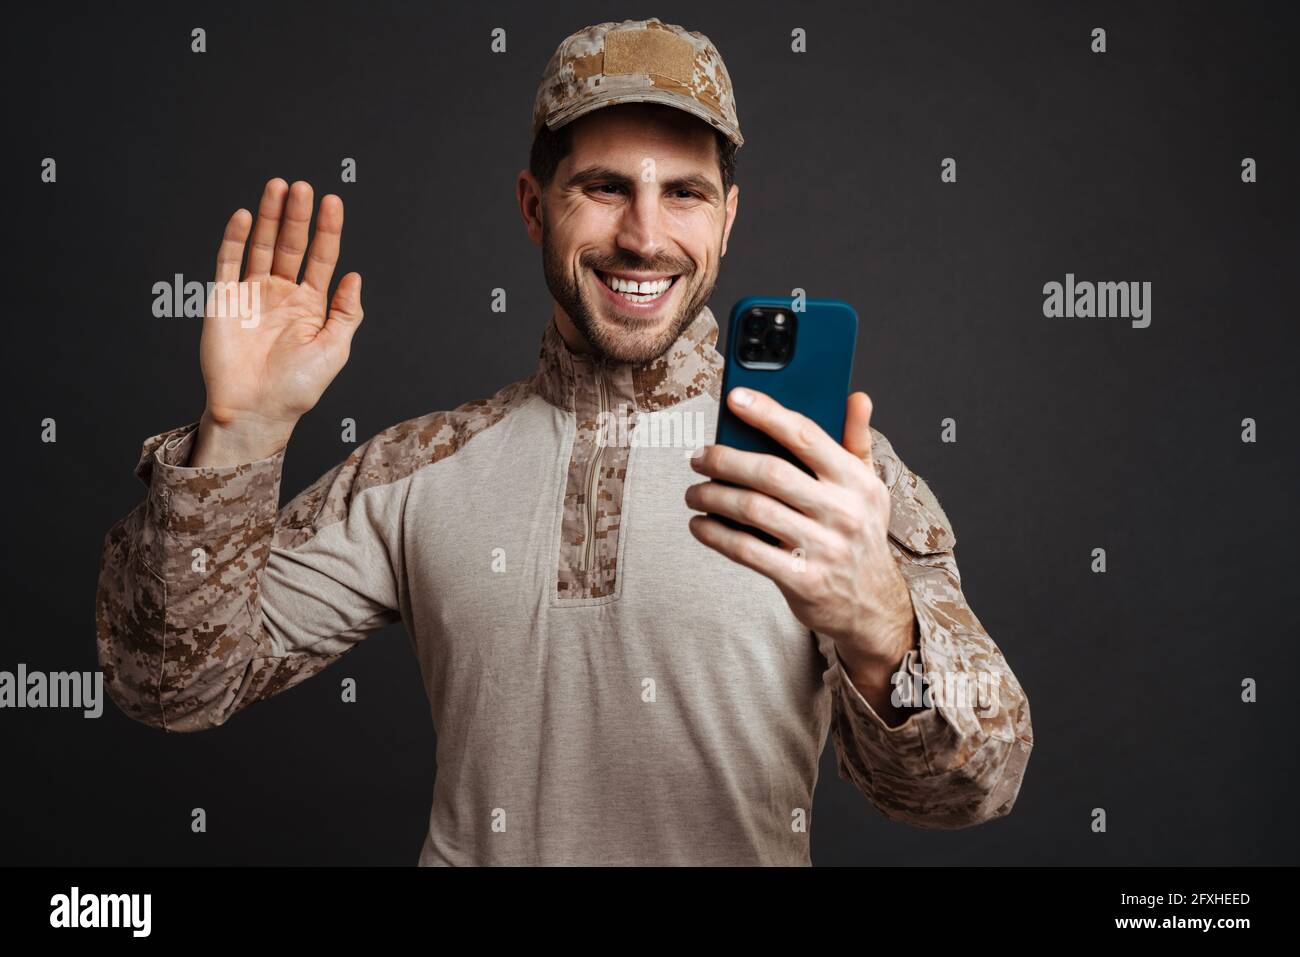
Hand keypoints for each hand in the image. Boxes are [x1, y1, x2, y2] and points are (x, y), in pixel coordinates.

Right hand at [192, 179, 364, 465]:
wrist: (256, 410)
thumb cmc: (297, 388)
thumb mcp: (334, 349)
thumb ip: (346, 312)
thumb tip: (355, 275)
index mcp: (310, 305)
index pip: (321, 258)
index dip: (327, 230)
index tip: (333, 201)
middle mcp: (281, 294)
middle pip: (290, 244)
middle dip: (297, 215)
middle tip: (302, 186)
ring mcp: (252, 294)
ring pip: (260, 245)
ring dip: (268, 216)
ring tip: (277, 186)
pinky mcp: (224, 300)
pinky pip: (229, 263)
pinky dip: (234, 238)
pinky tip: (244, 215)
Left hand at [684, 388, 916, 679]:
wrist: (872, 605)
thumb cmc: (860, 536)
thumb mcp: (868, 488)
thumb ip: (857, 442)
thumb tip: (857, 397)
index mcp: (856, 481)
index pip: (806, 435)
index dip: (767, 413)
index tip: (735, 399)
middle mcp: (843, 511)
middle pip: (770, 473)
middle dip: (725, 460)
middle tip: (699, 457)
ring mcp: (823, 547)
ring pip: (753, 510)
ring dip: (713, 497)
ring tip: (694, 492)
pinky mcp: (803, 580)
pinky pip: (747, 551)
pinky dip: (715, 534)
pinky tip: (700, 525)